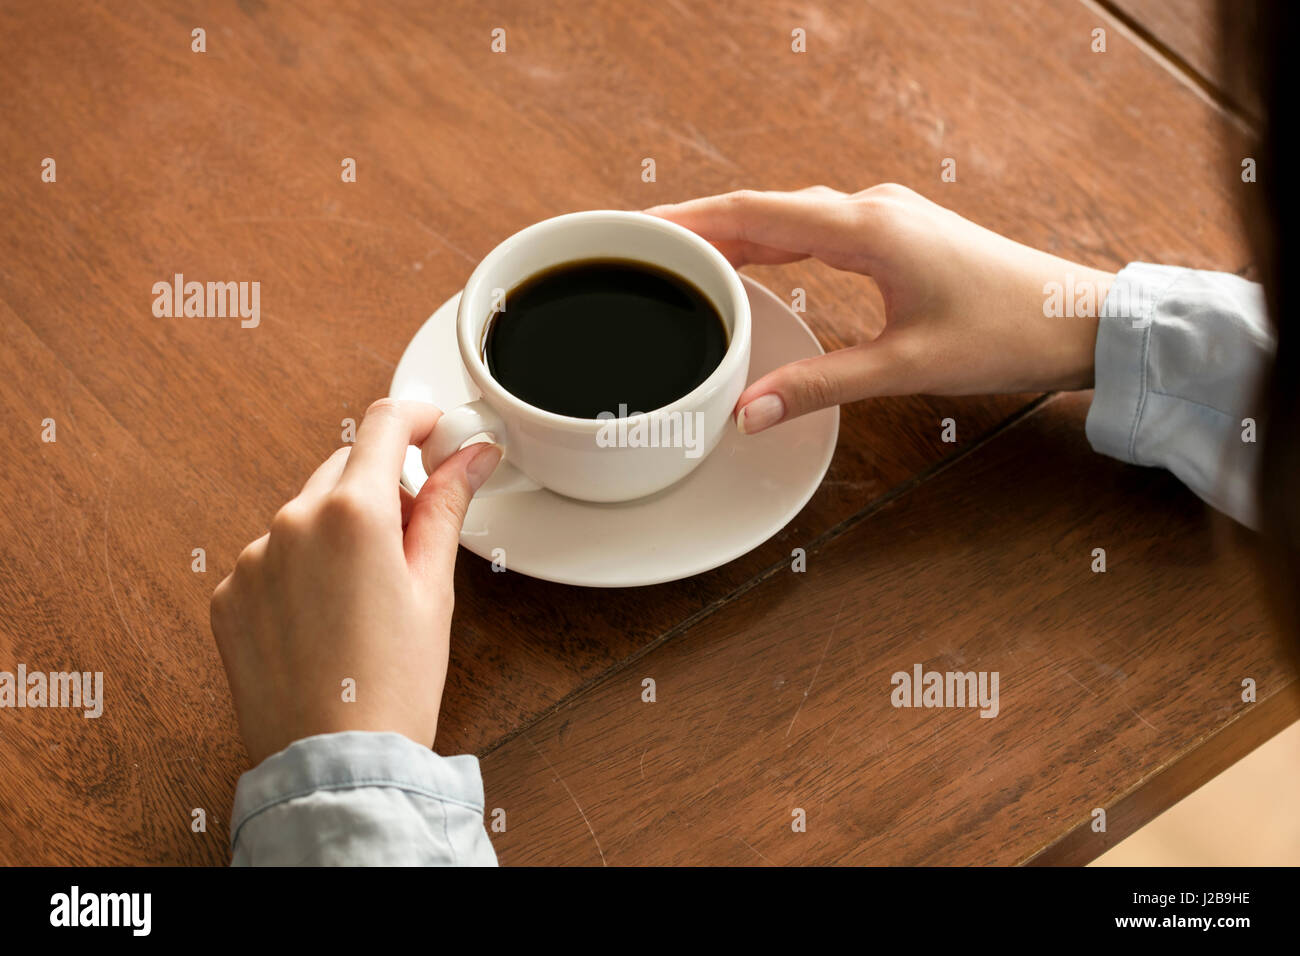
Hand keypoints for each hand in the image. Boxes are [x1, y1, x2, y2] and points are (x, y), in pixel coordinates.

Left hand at [210, 399, 500, 765]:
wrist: (335, 762)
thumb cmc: (392, 686)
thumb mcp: (433, 587)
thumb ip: (446, 506)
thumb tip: (472, 457)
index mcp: (352, 513)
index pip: (384, 425)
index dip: (417, 417)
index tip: (434, 428)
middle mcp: (292, 522)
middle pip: (345, 470)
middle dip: (382, 488)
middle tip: (414, 538)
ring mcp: (253, 559)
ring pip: (306, 514)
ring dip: (338, 530)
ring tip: (366, 597)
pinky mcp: (229, 595)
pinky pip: (272, 556)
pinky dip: (300, 568)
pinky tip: (326, 617)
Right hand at [646, 185, 1113, 433]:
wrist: (1076, 318)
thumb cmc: (1005, 332)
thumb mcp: (904, 367)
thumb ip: (819, 386)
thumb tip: (747, 412)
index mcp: (868, 229)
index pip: (757, 212)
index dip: (692, 219)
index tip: (640, 229)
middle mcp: (872, 210)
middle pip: (765, 208)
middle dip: (701, 226)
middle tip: (643, 249)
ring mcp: (886, 218)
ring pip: (790, 217)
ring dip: (736, 234)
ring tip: (683, 257)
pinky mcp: (897, 235)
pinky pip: (817, 228)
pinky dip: (774, 242)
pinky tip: (754, 263)